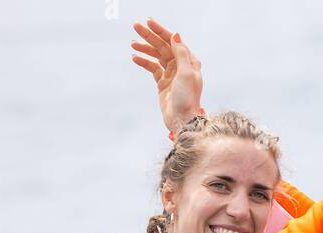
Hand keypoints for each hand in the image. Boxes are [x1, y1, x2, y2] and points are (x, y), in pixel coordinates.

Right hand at [131, 18, 203, 135]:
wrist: (182, 119)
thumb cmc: (187, 98)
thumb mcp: (186, 73)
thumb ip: (181, 53)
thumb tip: (176, 35)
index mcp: (190, 62)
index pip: (174, 41)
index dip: (161, 31)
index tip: (148, 22)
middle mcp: (181, 66)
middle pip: (163, 46)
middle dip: (150, 36)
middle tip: (136, 26)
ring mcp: (171, 74)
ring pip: (156, 56)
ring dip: (145, 48)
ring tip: (132, 44)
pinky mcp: (163, 83)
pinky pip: (152, 68)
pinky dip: (144, 62)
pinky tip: (135, 57)